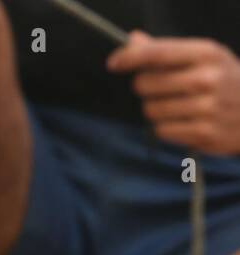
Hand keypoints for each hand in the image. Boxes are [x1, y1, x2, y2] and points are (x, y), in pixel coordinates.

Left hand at [108, 30, 239, 155]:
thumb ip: (165, 51)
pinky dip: (167, 128)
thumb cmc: (222, 80)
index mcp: (206, 53)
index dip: (130, 57)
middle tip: (163, 89)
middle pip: (145, 84)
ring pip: (150, 110)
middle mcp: (207, 78)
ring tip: (178, 106)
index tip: (114, 62)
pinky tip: (185, 121)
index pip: (158, 53)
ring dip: (156, 110)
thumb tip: (132, 40)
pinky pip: (162, 131)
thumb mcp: (202, 58)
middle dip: (146, 88)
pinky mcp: (203, 133)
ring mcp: (207, 107)